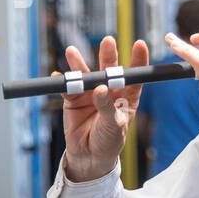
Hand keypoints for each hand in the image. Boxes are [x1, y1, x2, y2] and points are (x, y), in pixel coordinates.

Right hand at [55, 36, 148, 181]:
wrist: (89, 156)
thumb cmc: (109, 140)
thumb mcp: (113, 125)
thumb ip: (107, 106)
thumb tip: (100, 88)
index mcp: (127, 96)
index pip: (134, 75)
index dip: (138, 60)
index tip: (139, 44)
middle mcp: (109, 90)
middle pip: (110, 69)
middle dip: (109, 55)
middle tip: (108, 41)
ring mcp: (90, 93)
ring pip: (86, 75)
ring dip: (79, 64)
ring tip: (72, 53)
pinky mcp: (73, 99)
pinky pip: (67, 87)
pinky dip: (62, 81)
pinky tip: (58, 76)